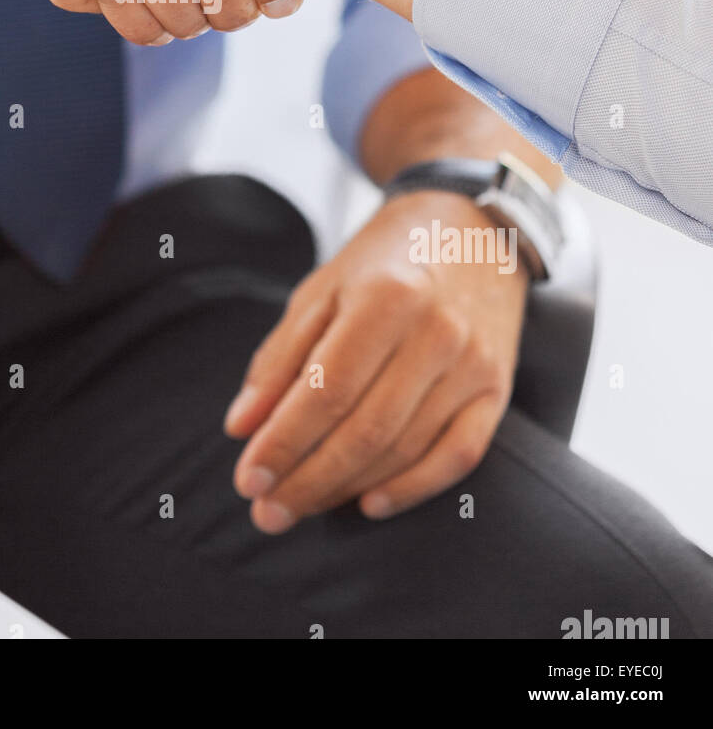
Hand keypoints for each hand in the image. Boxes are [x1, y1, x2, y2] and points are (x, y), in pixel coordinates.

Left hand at [222, 191, 526, 528]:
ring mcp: (473, 364)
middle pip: (365, 429)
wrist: (475, 230)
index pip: (326, 391)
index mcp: (386, 297)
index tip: (247, 478)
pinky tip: (369, 503)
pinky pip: (459, 455)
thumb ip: (281, 358)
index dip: (284, 442)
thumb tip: (242, 427)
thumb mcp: (322, 290)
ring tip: (302, 506)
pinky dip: (414, 488)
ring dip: (348, 488)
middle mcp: (436, 333)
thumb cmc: (385, 260)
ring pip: (406, 448)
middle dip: (308, 479)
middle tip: (267, 512)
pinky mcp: (499, 388)